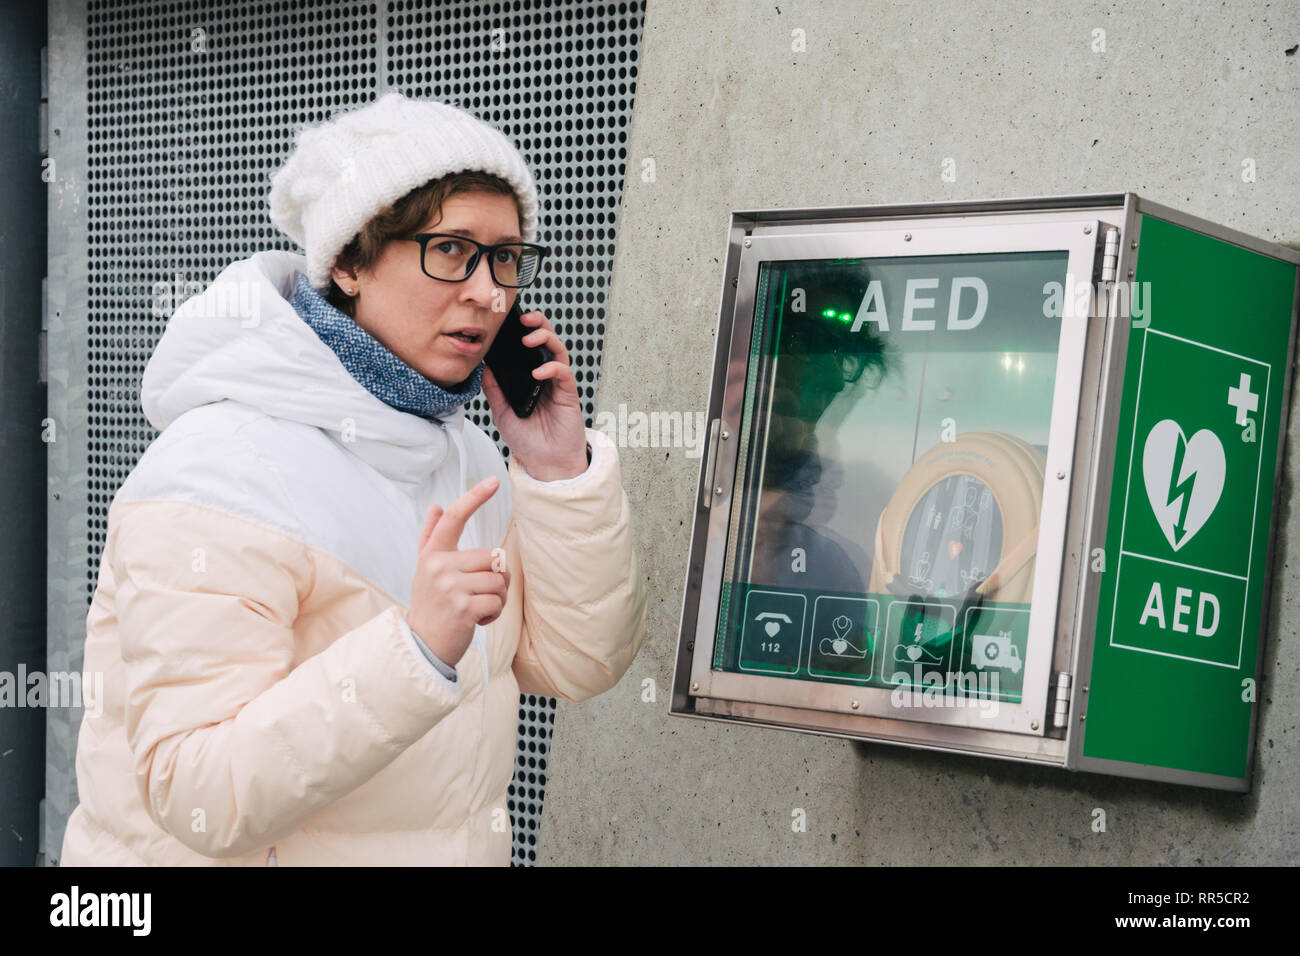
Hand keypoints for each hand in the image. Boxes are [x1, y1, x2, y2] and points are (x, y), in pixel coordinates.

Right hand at [406, 477, 510, 667]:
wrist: (422, 644)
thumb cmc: (430, 603)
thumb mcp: (425, 568)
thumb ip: (431, 537)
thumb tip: (437, 506)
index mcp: (433, 554)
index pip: (455, 518)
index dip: (475, 497)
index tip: (494, 481)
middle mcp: (439, 566)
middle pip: (494, 557)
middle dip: (496, 578)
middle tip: (478, 593)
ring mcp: (450, 587)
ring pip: (499, 581)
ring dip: (496, 598)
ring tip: (476, 607)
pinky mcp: (463, 608)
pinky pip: (497, 602)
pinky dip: (493, 614)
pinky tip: (476, 619)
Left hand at [482, 309, 587, 480]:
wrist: (545, 463)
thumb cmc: (527, 440)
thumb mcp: (501, 411)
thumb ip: (494, 389)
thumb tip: (482, 366)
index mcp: (529, 377)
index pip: (527, 347)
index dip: (520, 330)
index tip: (507, 322)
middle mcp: (545, 376)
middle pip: (546, 340)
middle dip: (538, 323)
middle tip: (524, 319)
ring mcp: (557, 384)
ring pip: (558, 350)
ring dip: (545, 338)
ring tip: (529, 339)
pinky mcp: (568, 394)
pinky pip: (563, 373)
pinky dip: (551, 367)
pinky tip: (539, 372)